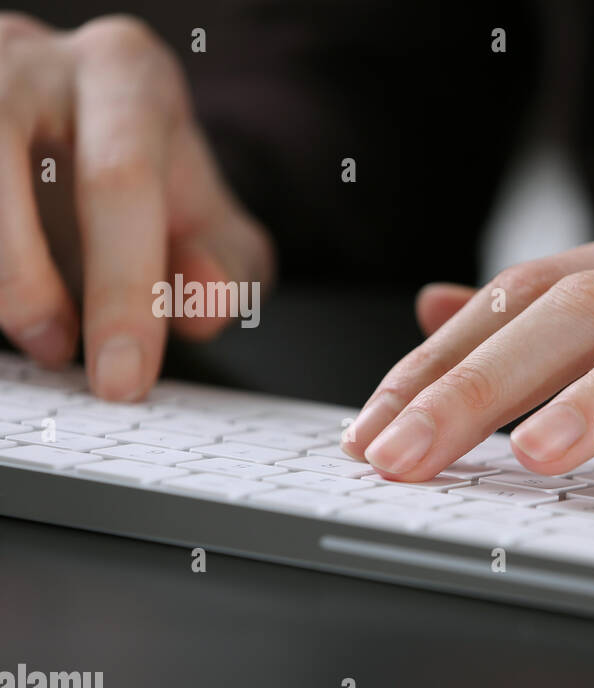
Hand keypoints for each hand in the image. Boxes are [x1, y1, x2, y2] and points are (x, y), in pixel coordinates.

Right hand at [0, 13, 272, 398]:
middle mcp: (33, 56)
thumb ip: (225, 269)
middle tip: (59, 357)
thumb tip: (204, 302)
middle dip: (29, 287)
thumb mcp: (210, 225)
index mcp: (124, 73)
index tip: (122, 378)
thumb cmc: (149, 185)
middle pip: (8, 169)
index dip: (121, 290)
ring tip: (36, 334)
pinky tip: (10, 303)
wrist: (81, 131)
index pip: (119, 180)